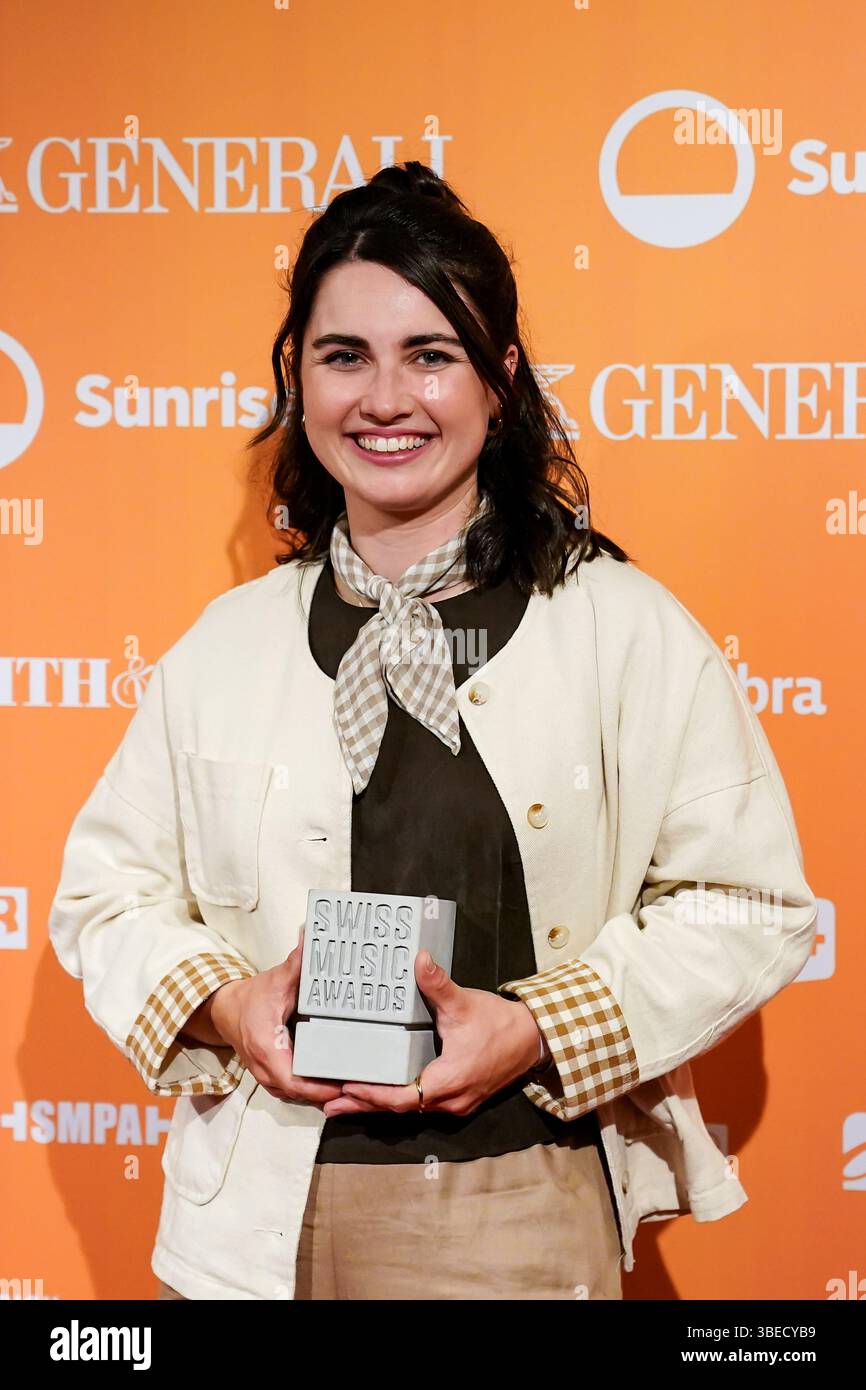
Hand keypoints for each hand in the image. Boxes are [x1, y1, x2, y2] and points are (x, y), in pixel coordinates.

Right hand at [208, 927, 343, 1107]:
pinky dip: (310, 1092)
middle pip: (299, 1094)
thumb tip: (310, 936)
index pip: (294, 1081)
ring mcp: (264, 1075)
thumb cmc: (253, 996)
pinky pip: (290, 1091)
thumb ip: (296, 963)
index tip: (344, 1085)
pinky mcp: (268, 1076)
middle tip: (358, 1087)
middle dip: (327, 1094)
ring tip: (351, 1089)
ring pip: (295, 1096)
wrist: (226, 1010)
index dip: (320, 1089)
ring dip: (319, 1095)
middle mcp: (264, 1067)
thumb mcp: (276, 979)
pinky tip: (332, 1085)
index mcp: (266, 1046)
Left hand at [321, 950, 544, 1117]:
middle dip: (364, 1105)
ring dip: (379, 1104)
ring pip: (410, 1108)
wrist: (532, 1039)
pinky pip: (422, 1103)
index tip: (346, 1086)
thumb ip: (438, 983)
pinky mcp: (459, 1098)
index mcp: (448, 1080)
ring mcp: (456, 1102)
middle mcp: (450, 1100)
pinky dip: (398, 1100)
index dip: (372, 1094)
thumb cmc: (498, 1023)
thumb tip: (419, 959)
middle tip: (329, 1104)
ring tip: (346, 1100)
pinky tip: (381, 1092)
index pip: (402, 1097)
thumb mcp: (464, 1003)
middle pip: (399, 1108)